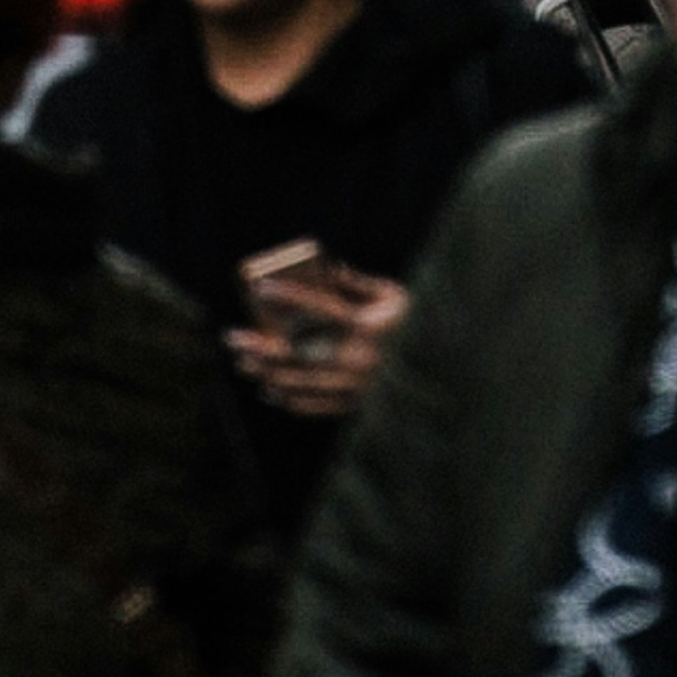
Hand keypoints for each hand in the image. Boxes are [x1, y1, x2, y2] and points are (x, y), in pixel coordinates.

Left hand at [228, 268, 406, 421]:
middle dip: (261, 346)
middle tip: (232, 337)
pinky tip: (271, 390)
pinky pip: (318, 406)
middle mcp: (358, 359)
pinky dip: (292, 400)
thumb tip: (329, 270)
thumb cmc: (416, 324)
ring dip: (268, 373)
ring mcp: (356, 386)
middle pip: (298, 353)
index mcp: (367, 326)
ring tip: (245, 364)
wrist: (444, 369)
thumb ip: (359, 284)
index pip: (319, 308)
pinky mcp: (358, 404)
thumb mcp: (394, 296)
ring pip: (301, 382)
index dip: (288, 296)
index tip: (260, 288)